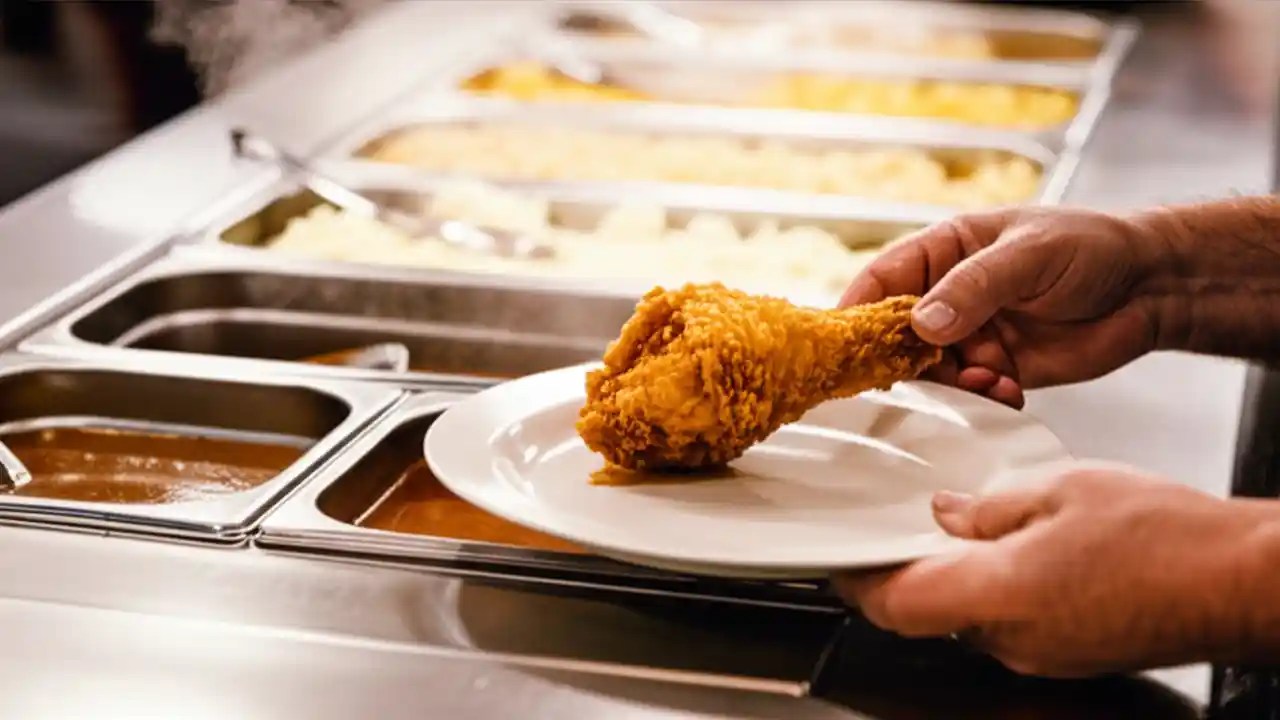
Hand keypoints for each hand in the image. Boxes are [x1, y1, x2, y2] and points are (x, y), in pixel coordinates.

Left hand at [833, 466, 1279, 676]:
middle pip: (928, 610)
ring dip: (959, 575)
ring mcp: (1042, 654)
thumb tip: (948, 515)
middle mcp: (1012, 639)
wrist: (1241, 581)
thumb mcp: (1059, 490)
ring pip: (970, 616)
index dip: (857, 581)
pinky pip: (1011, 623)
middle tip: (904, 523)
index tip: (842, 556)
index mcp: (998, 594)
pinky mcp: (1069, 654)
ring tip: (974, 524)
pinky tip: (1024, 548)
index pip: (894, 604)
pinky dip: (999, 587)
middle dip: (911, 568)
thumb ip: (989, 508)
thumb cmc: (1167, 536)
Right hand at [840, 208, 1166, 407]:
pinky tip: (1011, 390)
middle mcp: (947, 296)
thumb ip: (974, 288)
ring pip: (930, 373)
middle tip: (923, 377)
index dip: (857, 313)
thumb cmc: (1091, 246)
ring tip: (991, 378)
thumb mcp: (1028, 255)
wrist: (1152, 287)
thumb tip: (922, 324)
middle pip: (895, 336)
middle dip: (905, 361)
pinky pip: (969, 395)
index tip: (846, 346)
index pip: (881, 282)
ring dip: (952, 385)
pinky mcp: (996, 371)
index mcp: (943, 252)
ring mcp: (970, 336)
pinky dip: (982, 400)